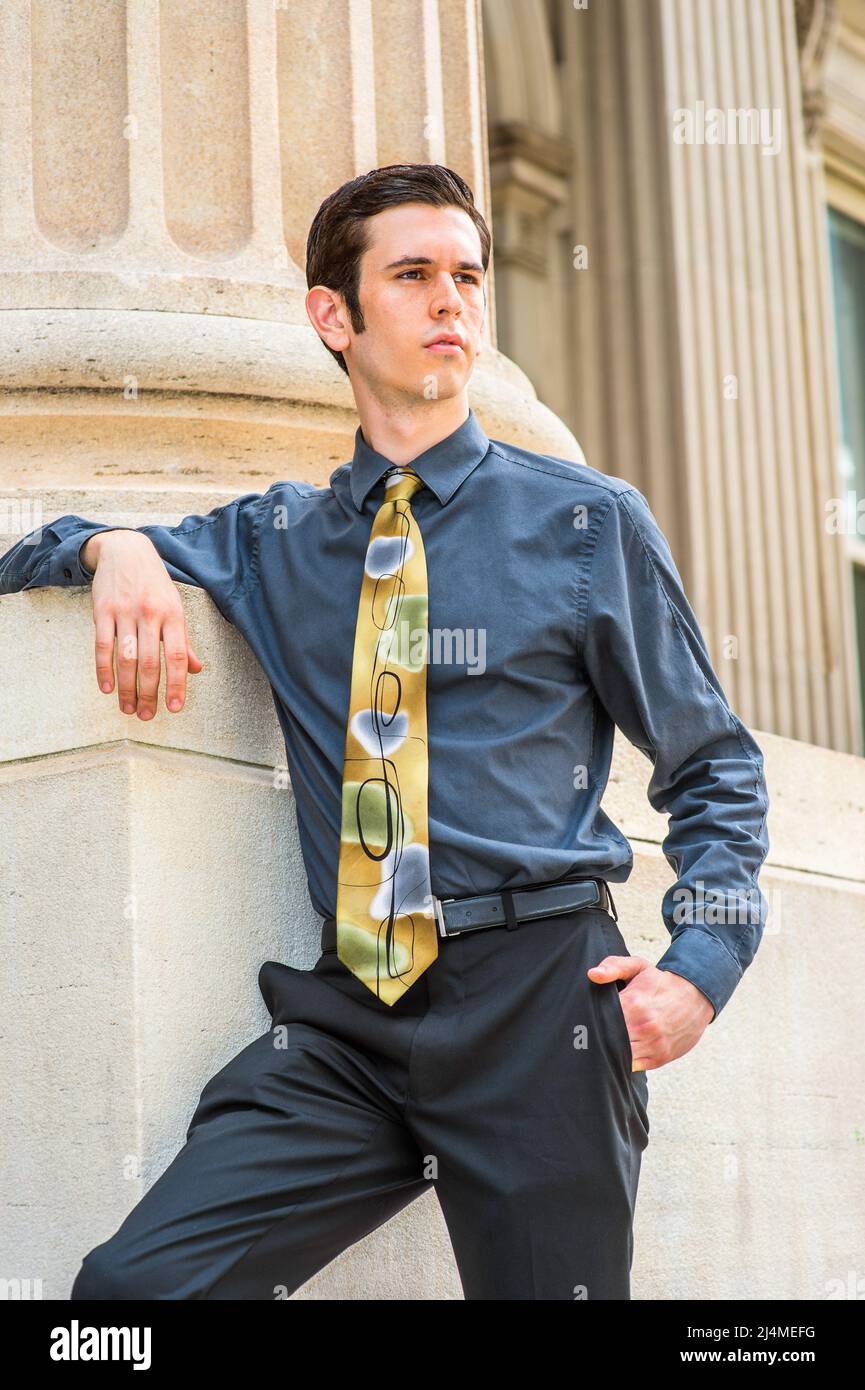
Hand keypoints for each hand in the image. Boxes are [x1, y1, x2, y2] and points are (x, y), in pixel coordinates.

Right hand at [84, 531, 202, 718]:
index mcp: (173, 615)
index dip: (177, 684)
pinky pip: (102, 645)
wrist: (126, 550)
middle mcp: (150, 614)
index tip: (174, 708)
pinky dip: (103, 669)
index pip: (177, 656)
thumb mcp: (175, 607)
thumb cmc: (154, 584)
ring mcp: (125, 612)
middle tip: (146, 716)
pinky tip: (107, 688)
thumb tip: (197, 670)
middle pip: (149, 662)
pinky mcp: (103, 611)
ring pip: (125, 658)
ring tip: (128, 708)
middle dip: (148, 693)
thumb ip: (184, 641)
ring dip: (126, 688)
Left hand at [587, 953, 714, 1070]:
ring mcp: (652, 1045)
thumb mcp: (638, 966)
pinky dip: (621, 1063)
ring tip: (596, 1046)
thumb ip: (613, 966)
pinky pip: (632, 1067)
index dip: (587, 1022)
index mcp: (634, 1003)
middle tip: (581, 1038)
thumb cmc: (660, 982)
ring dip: (606, 1053)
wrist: (696, 998)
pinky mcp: (659, 1058)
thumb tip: (592, 974)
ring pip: (619, 1057)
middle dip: (594, 1039)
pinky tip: (613, 1054)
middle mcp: (643, 1027)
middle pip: (607, 1041)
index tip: (580, 1022)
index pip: (601, 1019)